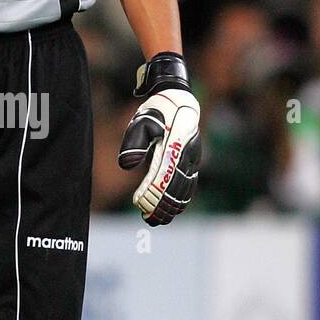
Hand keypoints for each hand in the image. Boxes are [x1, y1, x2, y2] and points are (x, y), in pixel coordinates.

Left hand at [118, 52, 200, 225]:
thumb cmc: (157, 110)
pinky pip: (189, 184)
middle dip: (162, 204)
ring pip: (185, 187)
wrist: (180, 99)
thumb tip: (127, 165)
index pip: (165, 171)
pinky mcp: (193, 161)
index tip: (141, 204)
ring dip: (172, 205)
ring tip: (158, 220)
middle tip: (148, 219)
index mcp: (175, 140)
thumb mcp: (141, 120)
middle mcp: (187, 151)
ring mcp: (192, 157)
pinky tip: (173, 210)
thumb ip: (133, 142)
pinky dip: (181, 199)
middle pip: (177, 184)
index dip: (154, 190)